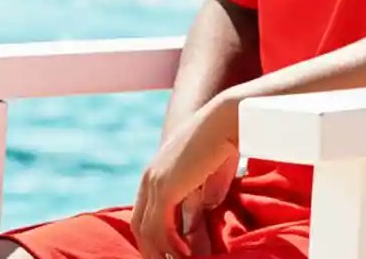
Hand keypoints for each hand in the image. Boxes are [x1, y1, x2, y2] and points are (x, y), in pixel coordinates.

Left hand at [132, 97, 238, 258]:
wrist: (226, 119)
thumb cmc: (225, 140)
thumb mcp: (211, 175)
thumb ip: (202, 197)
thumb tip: (201, 217)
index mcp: (157, 171)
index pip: (145, 212)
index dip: (155, 235)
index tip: (171, 252)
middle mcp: (149, 177)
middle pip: (139, 225)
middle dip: (153, 249)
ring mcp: (154, 182)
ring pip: (146, 231)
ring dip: (162, 252)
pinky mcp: (164, 188)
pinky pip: (159, 228)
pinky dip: (171, 246)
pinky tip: (187, 254)